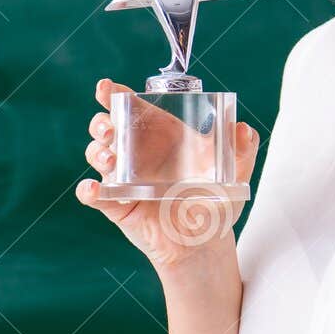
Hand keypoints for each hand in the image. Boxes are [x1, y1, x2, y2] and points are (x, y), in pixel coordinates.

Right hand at [75, 78, 260, 275]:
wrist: (205, 246)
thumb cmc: (215, 205)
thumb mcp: (234, 176)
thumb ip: (242, 152)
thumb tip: (245, 130)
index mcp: (162, 136)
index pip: (134, 108)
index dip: (116, 94)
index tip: (106, 87)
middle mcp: (139, 154)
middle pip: (108, 127)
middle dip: (101, 123)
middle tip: (110, 129)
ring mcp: (125, 179)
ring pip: (98, 156)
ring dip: (97, 152)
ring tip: (109, 158)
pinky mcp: (118, 206)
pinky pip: (96, 196)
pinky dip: (89, 190)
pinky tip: (93, 189)